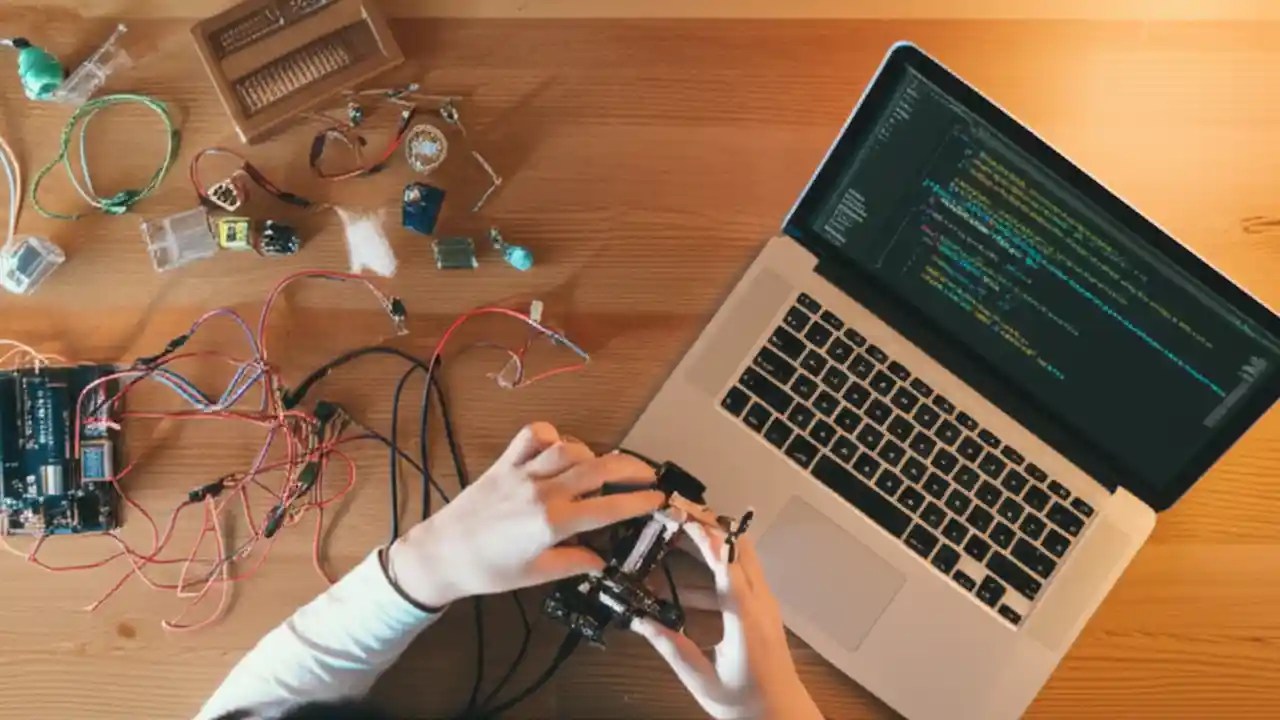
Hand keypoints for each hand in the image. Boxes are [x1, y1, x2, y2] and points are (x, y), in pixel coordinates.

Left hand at [387, 422, 664, 608]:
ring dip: (594, 454)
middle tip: (648, 474)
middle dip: (631, 468)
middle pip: (598, 469)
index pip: (608, 508)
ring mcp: (522, 473)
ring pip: (570, 448)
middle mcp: (541, 492)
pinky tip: (561, 449)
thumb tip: (601, 559)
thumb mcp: (536, 575)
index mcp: (552, 523)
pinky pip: (533, 436)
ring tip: (604, 468)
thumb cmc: (488, 571)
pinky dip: (553, 436)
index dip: (639, 502)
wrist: (441, 554)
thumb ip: (573, 562)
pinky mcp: (504, 463)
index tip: (659, 498)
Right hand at [632, 524, 821, 719]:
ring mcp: (765, 604)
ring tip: (672, 538)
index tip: (681, 516)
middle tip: (674, 513)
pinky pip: (740, 576)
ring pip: (741, 556)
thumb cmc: (745, 703)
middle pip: (739, 546)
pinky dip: (714, 567)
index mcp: (746, 619)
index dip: (705, 537)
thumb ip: (671, 647)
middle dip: (708, 524)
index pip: (727, 564)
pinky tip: (682, 584)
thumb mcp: (702, 679)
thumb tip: (639, 620)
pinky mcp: (762, 609)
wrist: (782, 716)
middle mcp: (760, 603)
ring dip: (710, 542)